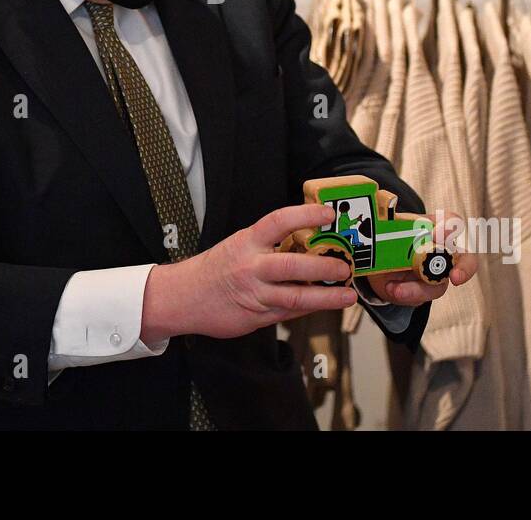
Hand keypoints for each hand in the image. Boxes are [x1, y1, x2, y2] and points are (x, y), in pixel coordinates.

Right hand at [140, 204, 356, 345]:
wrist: (182, 297)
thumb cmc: (215, 268)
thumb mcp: (240, 246)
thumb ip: (270, 245)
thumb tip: (309, 241)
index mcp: (247, 241)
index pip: (279, 222)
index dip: (305, 215)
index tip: (328, 213)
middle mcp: (251, 267)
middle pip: (292, 265)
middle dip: (323, 267)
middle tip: (345, 266)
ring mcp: (254, 294)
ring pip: (295, 297)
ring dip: (326, 297)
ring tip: (348, 295)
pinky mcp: (256, 317)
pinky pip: (288, 313)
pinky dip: (310, 309)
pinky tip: (326, 305)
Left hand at [362, 210, 478, 304]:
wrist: (373, 259)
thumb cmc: (387, 235)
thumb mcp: (386, 225)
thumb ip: (390, 215)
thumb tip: (390, 202)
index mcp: (434, 228)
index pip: (451, 221)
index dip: (451, 226)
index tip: (440, 233)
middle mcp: (441, 252)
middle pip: (466, 260)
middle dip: (465, 269)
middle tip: (456, 277)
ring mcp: (434, 274)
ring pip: (438, 286)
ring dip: (418, 290)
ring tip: (395, 289)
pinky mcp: (421, 292)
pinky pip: (419, 298)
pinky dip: (404, 295)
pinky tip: (390, 288)